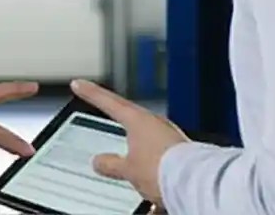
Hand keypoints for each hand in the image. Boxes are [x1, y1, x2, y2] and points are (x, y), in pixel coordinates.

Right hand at [70, 79, 190, 208]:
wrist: (195, 183)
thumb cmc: (163, 169)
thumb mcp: (128, 170)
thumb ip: (111, 164)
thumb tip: (99, 161)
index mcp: (138, 120)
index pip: (108, 102)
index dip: (91, 93)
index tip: (79, 84)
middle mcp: (155, 124)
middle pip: (130, 121)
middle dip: (119, 129)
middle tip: (107, 126)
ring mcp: (170, 137)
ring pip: (145, 146)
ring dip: (137, 160)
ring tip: (133, 178)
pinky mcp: (181, 153)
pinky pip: (160, 161)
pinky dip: (153, 173)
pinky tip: (152, 190)